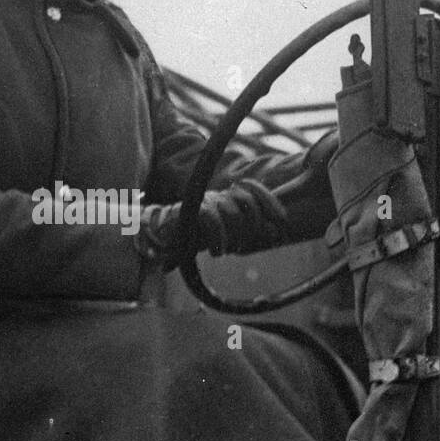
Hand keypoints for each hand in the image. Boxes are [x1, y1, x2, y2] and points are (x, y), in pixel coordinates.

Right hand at [135, 179, 290, 268]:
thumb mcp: (224, 234)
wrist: (156, 236)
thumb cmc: (191, 237)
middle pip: (246, 200)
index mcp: (226, 196)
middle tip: (246, 246)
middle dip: (254, 225)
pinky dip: (217, 237)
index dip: (270, 202)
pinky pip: (211, 218)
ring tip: (227, 252)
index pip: (254, 188)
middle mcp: (216, 194)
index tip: (283, 221)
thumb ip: (248, 231)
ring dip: (235, 235)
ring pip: (231, 210)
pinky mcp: (189, 210)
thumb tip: (276, 235)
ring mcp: (203, 201)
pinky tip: (216, 252)